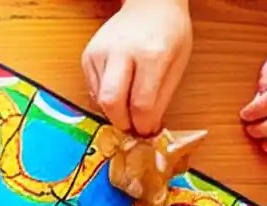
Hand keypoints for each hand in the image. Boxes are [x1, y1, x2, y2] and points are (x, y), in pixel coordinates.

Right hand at [83, 0, 192, 136]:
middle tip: (133, 127)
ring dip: (115, 110)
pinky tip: (120, 87)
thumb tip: (148, 128)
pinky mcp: (88, 55)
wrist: (148, 3)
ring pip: (100, 99)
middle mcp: (121, 52)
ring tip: (129, 103)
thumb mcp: (178, 63)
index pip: (141, 103)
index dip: (144, 124)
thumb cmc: (168, 31)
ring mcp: (100, 52)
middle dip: (122, 123)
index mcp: (151, 54)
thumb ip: (162, 98)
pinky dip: (106, 97)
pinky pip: (93, 89)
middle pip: (112, 103)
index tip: (147, 131)